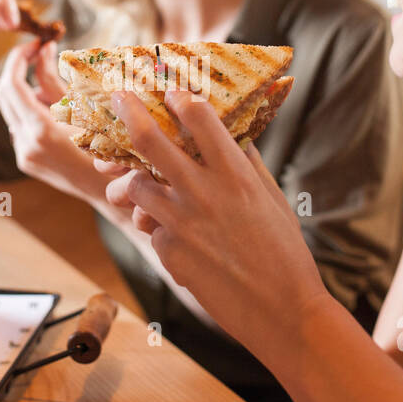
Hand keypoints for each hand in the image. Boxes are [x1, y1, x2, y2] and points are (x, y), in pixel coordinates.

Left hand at [0, 40, 96, 198]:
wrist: (108, 191)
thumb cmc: (107, 147)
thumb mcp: (84, 107)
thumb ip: (55, 78)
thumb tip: (42, 48)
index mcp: (40, 130)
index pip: (12, 84)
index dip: (18, 59)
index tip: (34, 45)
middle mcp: (24, 144)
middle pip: (4, 94)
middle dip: (18, 70)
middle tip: (38, 54)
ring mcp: (22, 154)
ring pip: (11, 109)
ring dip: (27, 91)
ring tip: (57, 92)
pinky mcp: (24, 160)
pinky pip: (18, 125)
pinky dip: (30, 111)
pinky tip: (55, 114)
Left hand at [101, 89, 328, 364]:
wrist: (281, 311)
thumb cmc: (284, 253)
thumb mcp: (272, 198)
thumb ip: (246, 164)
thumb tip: (230, 134)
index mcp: (235, 172)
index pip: (198, 117)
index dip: (178, 97)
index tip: (169, 90)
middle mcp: (204, 191)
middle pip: (148, 140)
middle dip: (127, 111)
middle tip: (118, 98)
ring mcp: (182, 222)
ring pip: (133, 185)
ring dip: (124, 181)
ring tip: (121, 182)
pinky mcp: (169, 252)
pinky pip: (151, 227)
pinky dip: (154, 226)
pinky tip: (169, 234)